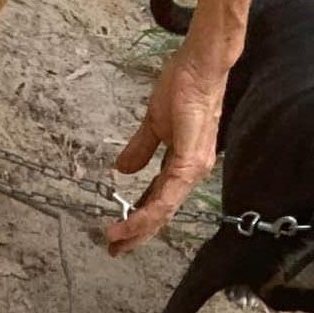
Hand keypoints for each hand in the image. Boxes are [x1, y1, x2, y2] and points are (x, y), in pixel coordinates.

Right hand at [107, 42, 229, 254]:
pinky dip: (146, 213)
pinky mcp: (190, 161)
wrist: (200, 63)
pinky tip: (130, 222)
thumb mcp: (154, 124)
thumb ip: (141, 149)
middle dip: (136, 234)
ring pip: (164, 211)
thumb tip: (124, 169)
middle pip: (162, 214)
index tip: (117, 235)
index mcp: (184, 165)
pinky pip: (166, 197)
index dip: (138, 220)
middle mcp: (192, 172)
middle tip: (113, 249)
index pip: (159, 202)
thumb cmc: (182, 84)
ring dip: (138, 229)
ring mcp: (193, 168)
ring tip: (115, 240)